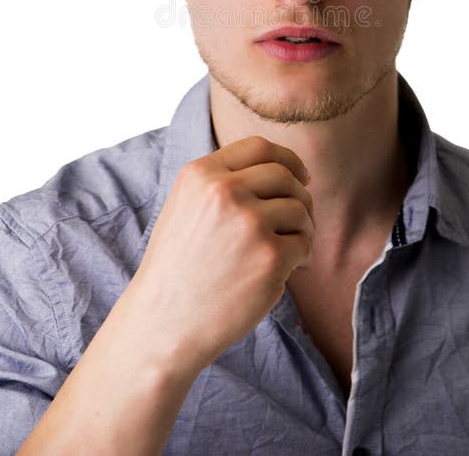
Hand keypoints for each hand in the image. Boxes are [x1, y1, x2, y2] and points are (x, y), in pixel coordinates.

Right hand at [128, 136, 314, 373]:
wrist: (163, 323)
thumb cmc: (179, 267)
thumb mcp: (186, 206)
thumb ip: (223, 181)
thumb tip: (283, 169)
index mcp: (200, 174)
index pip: (259, 146)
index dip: (287, 159)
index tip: (300, 176)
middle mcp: (224, 191)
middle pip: (285, 176)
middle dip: (300, 196)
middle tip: (300, 221)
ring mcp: (249, 222)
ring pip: (300, 209)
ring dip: (303, 229)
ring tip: (287, 250)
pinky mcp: (270, 256)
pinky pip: (305, 245)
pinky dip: (301, 258)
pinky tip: (283, 272)